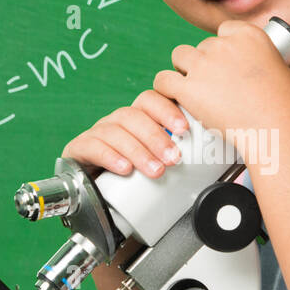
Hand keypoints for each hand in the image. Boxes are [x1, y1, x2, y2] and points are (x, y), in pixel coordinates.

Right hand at [61, 90, 188, 179]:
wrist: (91, 190)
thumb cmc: (130, 177)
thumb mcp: (155, 162)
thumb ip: (176, 157)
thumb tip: (211, 164)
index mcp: (137, 118)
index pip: (150, 100)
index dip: (167, 110)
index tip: (184, 129)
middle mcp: (116, 121)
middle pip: (134, 116)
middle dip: (157, 137)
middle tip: (174, 159)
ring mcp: (97, 133)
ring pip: (116, 132)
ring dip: (138, 150)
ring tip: (155, 170)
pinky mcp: (79, 149)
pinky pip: (93, 147)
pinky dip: (110, 156)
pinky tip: (124, 168)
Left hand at [153, 20, 289, 157]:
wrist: (276, 131)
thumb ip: (285, 69)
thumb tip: (286, 72)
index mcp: (250, 36)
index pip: (225, 30)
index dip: (224, 46)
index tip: (226, 63)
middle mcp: (225, 45)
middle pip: (202, 45)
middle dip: (205, 62)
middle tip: (211, 84)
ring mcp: (204, 65)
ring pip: (179, 56)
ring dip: (183, 69)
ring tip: (189, 86)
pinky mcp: (189, 88)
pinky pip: (164, 80)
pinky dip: (166, 88)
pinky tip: (172, 96)